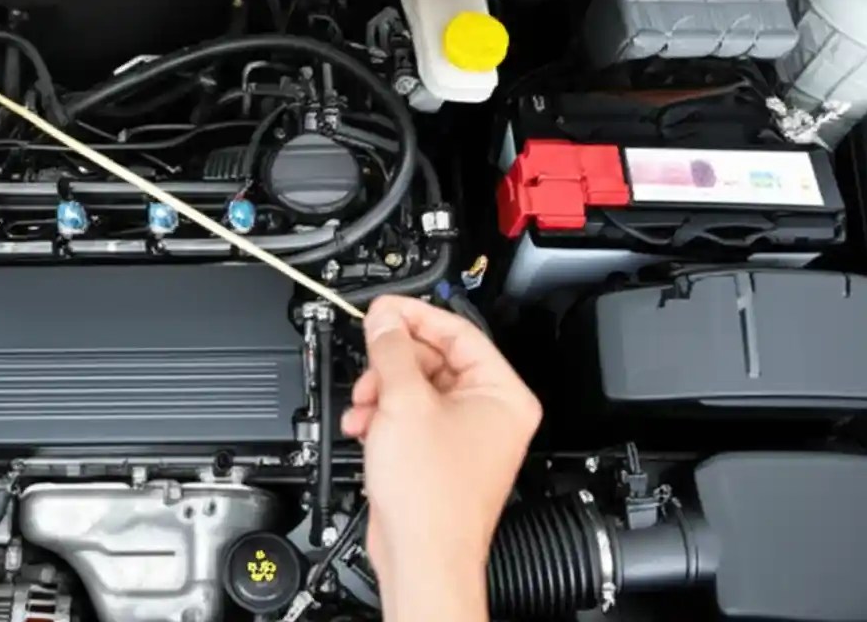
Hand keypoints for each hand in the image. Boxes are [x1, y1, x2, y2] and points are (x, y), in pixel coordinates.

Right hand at [342, 296, 540, 621]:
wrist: (421, 555)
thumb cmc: (434, 496)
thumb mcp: (404, 403)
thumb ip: (392, 351)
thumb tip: (385, 319)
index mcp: (503, 394)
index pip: (459, 332)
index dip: (416, 316)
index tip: (384, 309)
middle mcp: (490, 413)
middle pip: (434, 360)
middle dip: (392, 363)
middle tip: (368, 360)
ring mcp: (465, 435)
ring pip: (416, 388)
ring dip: (382, 391)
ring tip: (364, 404)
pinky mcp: (438, 454)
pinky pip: (409, 416)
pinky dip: (383, 416)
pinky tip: (364, 426)